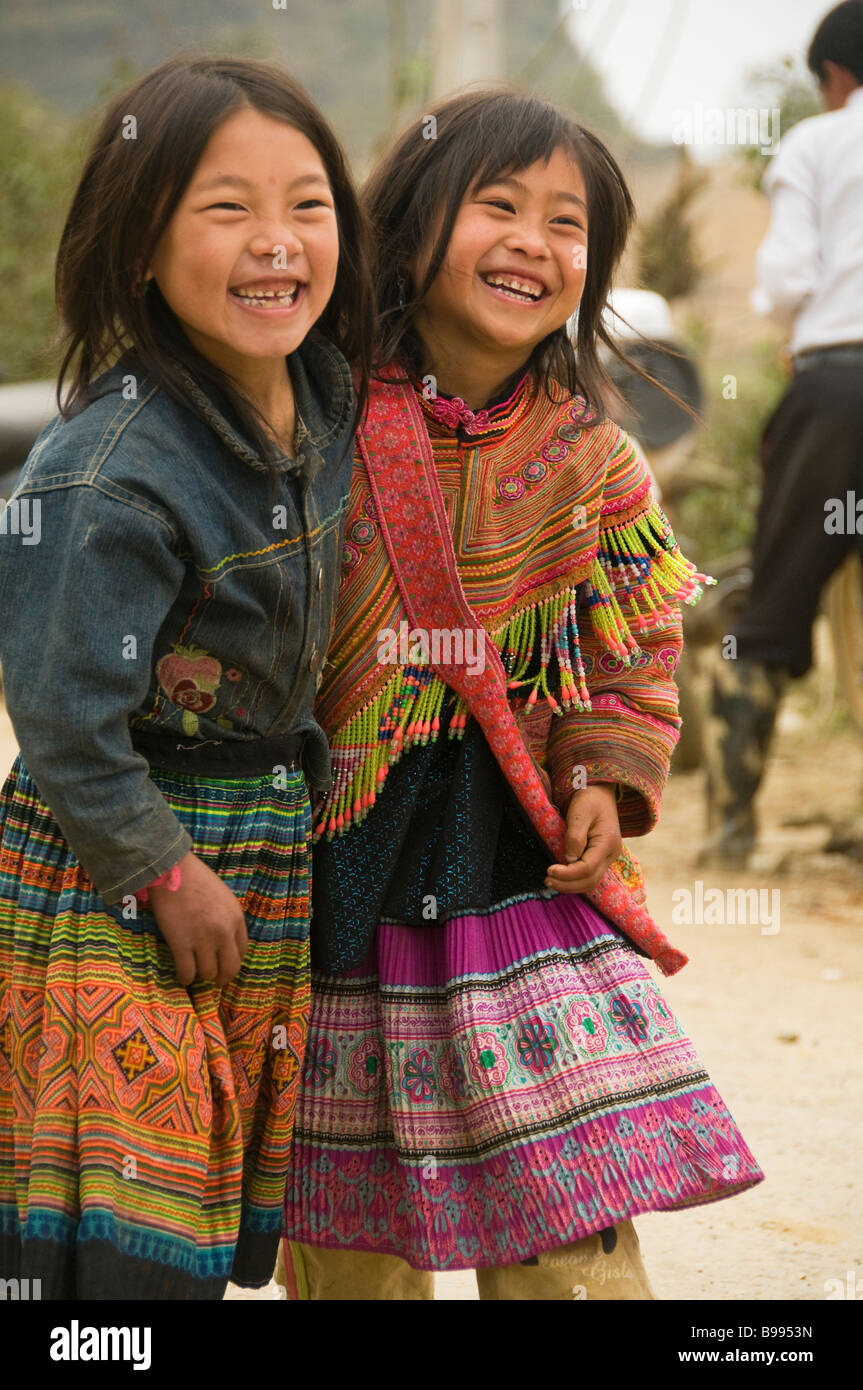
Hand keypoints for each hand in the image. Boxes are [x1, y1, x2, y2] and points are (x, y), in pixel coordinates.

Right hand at [148, 851, 247, 987]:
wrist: (173, 871)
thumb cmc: (195, 879)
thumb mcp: (223, 897)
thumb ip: (227, 917)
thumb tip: (224, 938)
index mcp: (236, 918)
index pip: (242, 951)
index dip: (233, 961)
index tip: (226, 965)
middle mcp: (223, 932)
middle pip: (230, 968)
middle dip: (223, 977)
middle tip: (215, 979)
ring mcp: (203, 940)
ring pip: (208, 973)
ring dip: (202, 976)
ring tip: (195, 973)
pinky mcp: (181, 945)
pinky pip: (187, 973)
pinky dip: (185, 978)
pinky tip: (183, 976)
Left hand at [545, 783, 621, 893]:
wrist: (599, 792)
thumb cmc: (589, 798)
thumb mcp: (579, 812)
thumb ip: (574, 837)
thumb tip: (569, 860)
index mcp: (608, 843)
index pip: (587, 868)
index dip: (567, 874)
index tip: (549, 870)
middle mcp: (611, 854)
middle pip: (590, 880)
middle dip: (567, 884)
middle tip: (547, 880)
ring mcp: (608, 857)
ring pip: (591, 881)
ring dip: (571, 886)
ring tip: (551, 882)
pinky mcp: (601, 857)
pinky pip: (590, 875)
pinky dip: (575, 881)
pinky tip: (561, 878)